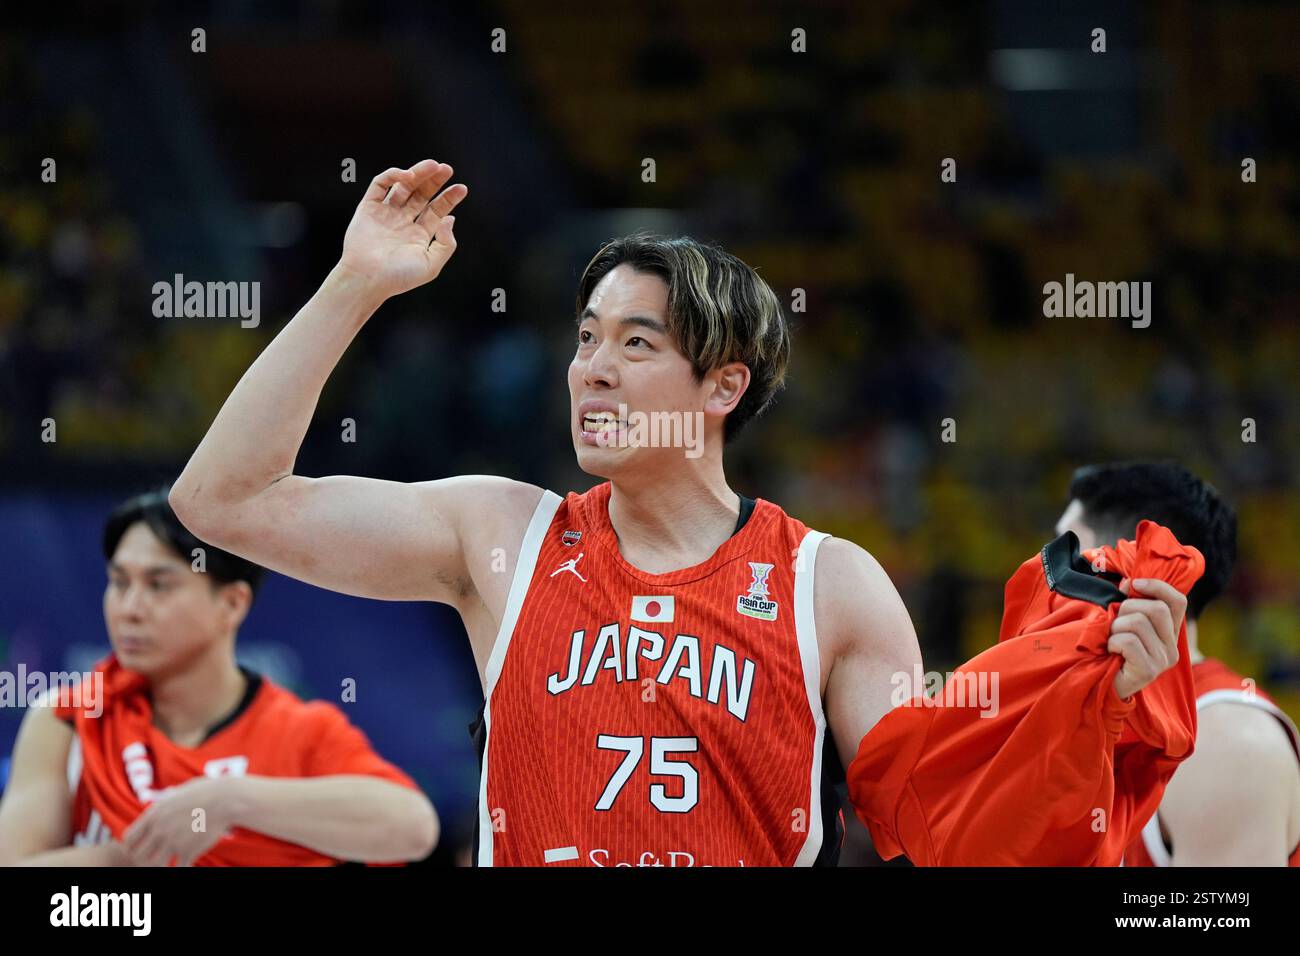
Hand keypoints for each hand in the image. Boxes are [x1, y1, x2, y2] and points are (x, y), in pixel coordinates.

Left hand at [122, 776, 240, 866]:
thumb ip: (163, 806)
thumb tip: (157, 810)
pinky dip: (182, 868)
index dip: (133, 845)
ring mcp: (173, 842)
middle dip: (144, 858)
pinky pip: (178, 868)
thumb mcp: (177, 795)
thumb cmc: (205, 792)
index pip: (128, 839)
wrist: (226, 798)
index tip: (143, 845)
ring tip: (169, 862)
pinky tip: (188, 863)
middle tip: (155, 856)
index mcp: (154, 815)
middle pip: (137, 856)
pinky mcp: (189, 851)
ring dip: (160, 866)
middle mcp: (159, 830)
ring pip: (153, 866)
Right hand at [338, 159, 466, 300]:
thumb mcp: (431, 264)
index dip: (449, 198)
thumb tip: (450, 219)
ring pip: (404, 186)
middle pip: (422, 195)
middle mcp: (402, 222)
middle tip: (447, 169)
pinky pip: (380, 184)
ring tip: (433, 165)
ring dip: (418, 173)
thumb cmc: (399, 277)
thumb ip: (446, 244)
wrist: (368, 278)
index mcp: (418, 236)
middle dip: (435, 181)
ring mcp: (385, 213)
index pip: (437, 211)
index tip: (462, 188)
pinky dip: (393, 175)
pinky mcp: (368, 207)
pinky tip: (408, 175)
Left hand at [1108, 577, 1187, 699]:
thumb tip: (1129, 582)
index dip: (1157, 586)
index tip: (1133, 584)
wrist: (1098, 684)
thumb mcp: (1122, 621)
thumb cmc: (1109, 649)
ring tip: (1112, 641)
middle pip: (1156, 609)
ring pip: (1138, 623)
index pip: (1177, 601)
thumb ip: (1129, 603)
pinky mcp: (1149, 670)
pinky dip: (1112, 642)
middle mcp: (1172, 647)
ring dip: (1115, 627)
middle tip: (1115, 624)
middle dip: (1126, 609)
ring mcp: (1163, 660)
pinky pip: (1128, 641)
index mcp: (1169, 633)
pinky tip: (1111, 652)